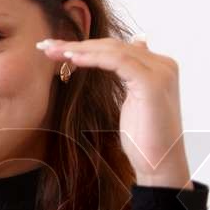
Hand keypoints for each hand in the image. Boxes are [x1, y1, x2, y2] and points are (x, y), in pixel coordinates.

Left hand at [37, 35, 192, 188]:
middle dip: (77, 44)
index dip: (85, 46)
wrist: (159, 165)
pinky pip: (118, 62)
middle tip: (47, 47)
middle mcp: (163, 65)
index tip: (55, 49)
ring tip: (53, 52)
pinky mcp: (152, 83)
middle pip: (113, 46)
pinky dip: (93, 59)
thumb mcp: (132, 101)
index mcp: (158, 66)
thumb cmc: (143, 139)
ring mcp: (160, 72)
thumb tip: (125, 52)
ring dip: (79, 50)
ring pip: (113, 50)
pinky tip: (72, 60)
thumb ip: (129, 75)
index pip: (116, 48)